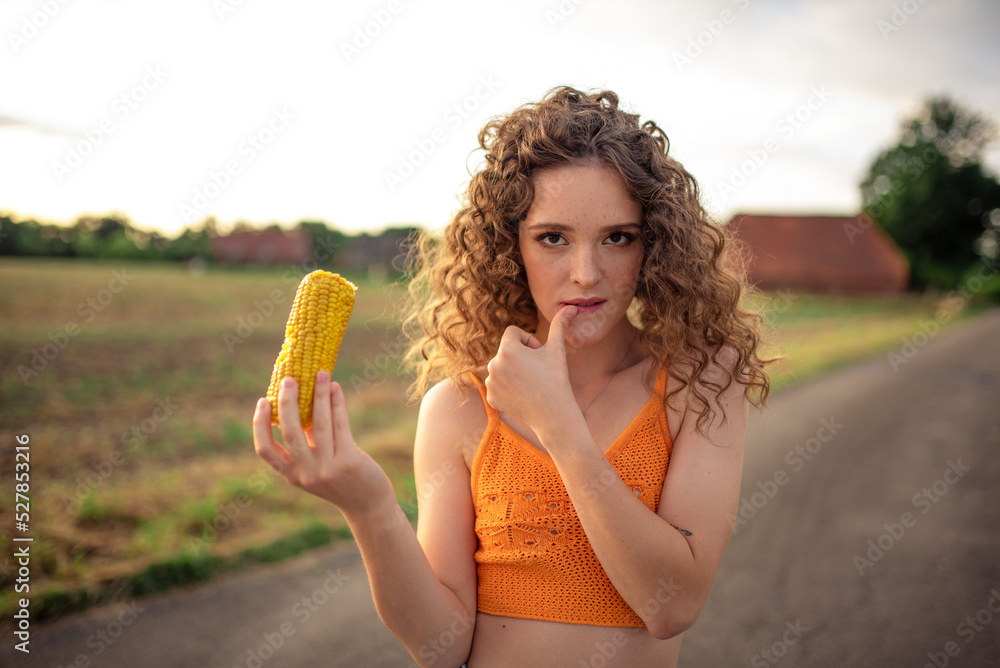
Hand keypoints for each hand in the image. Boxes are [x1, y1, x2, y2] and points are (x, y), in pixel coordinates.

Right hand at [252, 370, 393, 517]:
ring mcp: (327, 468)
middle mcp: (306, 473)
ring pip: (318, 423)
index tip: (262, 401)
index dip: (260, 424)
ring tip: (321, 374)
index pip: (265, 449)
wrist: (368, 505)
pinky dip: (337, 403)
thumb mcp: (316, 466)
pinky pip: (340, 425)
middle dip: (288, 402)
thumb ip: (307, 442)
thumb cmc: (340, 480)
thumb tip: (302, 402)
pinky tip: (336, 388)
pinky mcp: (349, 461)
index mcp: (292, 475)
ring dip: (318, 395)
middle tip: (290, 379)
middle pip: (289, 431)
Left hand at [484, 305, 580, 436]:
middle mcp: (493, 364)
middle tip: (537, 371)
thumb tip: (570, 307)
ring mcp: (490, 382)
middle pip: (507, 350)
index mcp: (507, 349)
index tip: (540, 354)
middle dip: (521, 356)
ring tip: (530, 383)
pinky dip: (508, 387)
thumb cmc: (557, 379)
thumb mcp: (557, 350)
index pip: (513, 332)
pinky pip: (498, 383)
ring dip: (514, 370)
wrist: (553, 416)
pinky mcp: (491, 397)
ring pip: (502, 366)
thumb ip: (560, 325)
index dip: (529, 341)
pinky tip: (523, 395)